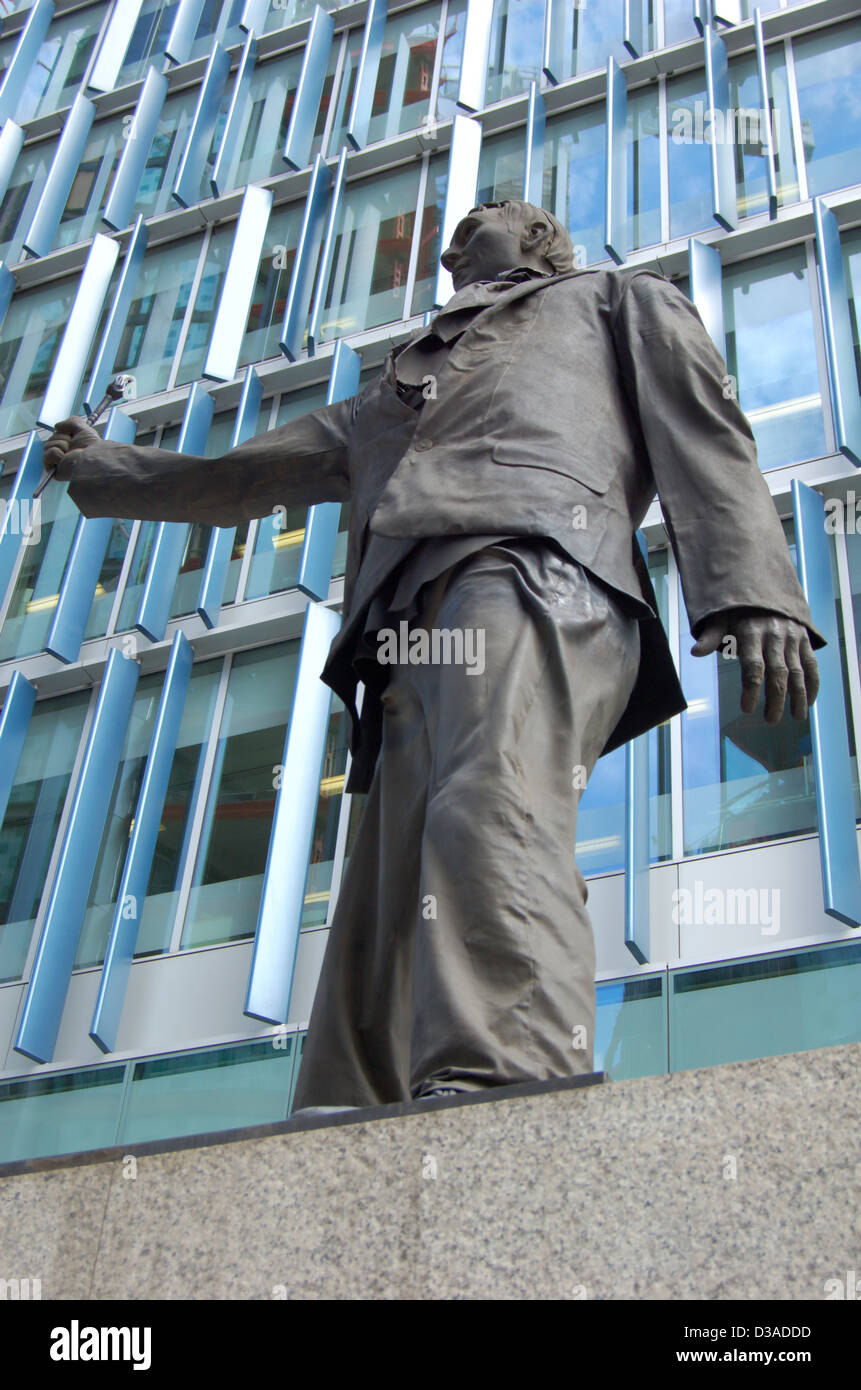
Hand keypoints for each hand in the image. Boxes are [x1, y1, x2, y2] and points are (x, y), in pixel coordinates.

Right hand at [42, 415, 101, 477]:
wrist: (92, 459)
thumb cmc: (91, 447)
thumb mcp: (84, 428)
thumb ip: (72, 421)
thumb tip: (57, 427)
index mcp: (70, 444)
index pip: (58, 433)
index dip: (65, 432)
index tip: (74, 435)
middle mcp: (63, 453)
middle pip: (52, 437)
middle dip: (63, 438)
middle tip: (73, 445)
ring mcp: (57, 461)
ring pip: (47, 445)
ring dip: (61, 445)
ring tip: (70, 452)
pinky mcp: (52, 469)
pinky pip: (47, 454)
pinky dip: (56, 453)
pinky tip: (64, 458)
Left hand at [691, 608, 819, 722]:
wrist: (767, 589)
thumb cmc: (739, 612)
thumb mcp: (721, 619)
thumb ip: (711, 636)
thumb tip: (695, 652)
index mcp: (751, 632)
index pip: (753, 665)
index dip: (751, 689)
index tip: (747, 709)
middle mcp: (775, 635)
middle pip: (777, 672)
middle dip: (776, 699)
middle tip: (771, 720)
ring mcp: (792, 638)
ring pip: (798, 671)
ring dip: (798, 696)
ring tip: (796, 718)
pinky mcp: (805, 640)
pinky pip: (812, 664)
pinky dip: (813, 684)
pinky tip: (808, 703)